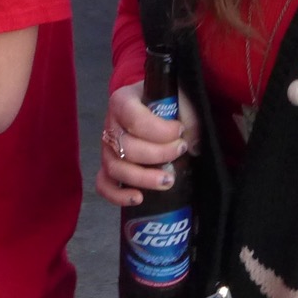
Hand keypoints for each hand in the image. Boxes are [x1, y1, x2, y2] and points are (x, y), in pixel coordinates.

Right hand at [95, 83, 198, 208]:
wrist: (152, 104)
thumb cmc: (165, 101)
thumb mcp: (178, 99)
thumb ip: (188, 118)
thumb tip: (193, 146)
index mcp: (123, 101)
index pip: (134, 120)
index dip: (160, 130)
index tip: (180, 130)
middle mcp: (110, 125)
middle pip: (126, 147)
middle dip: (158, 154)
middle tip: (182, 150)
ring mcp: (107, 148)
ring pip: (116, 168)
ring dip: (143, 178)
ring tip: (168, 180)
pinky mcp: (108, 167)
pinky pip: (104, 185)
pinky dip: (118, 195)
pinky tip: (138, 198)